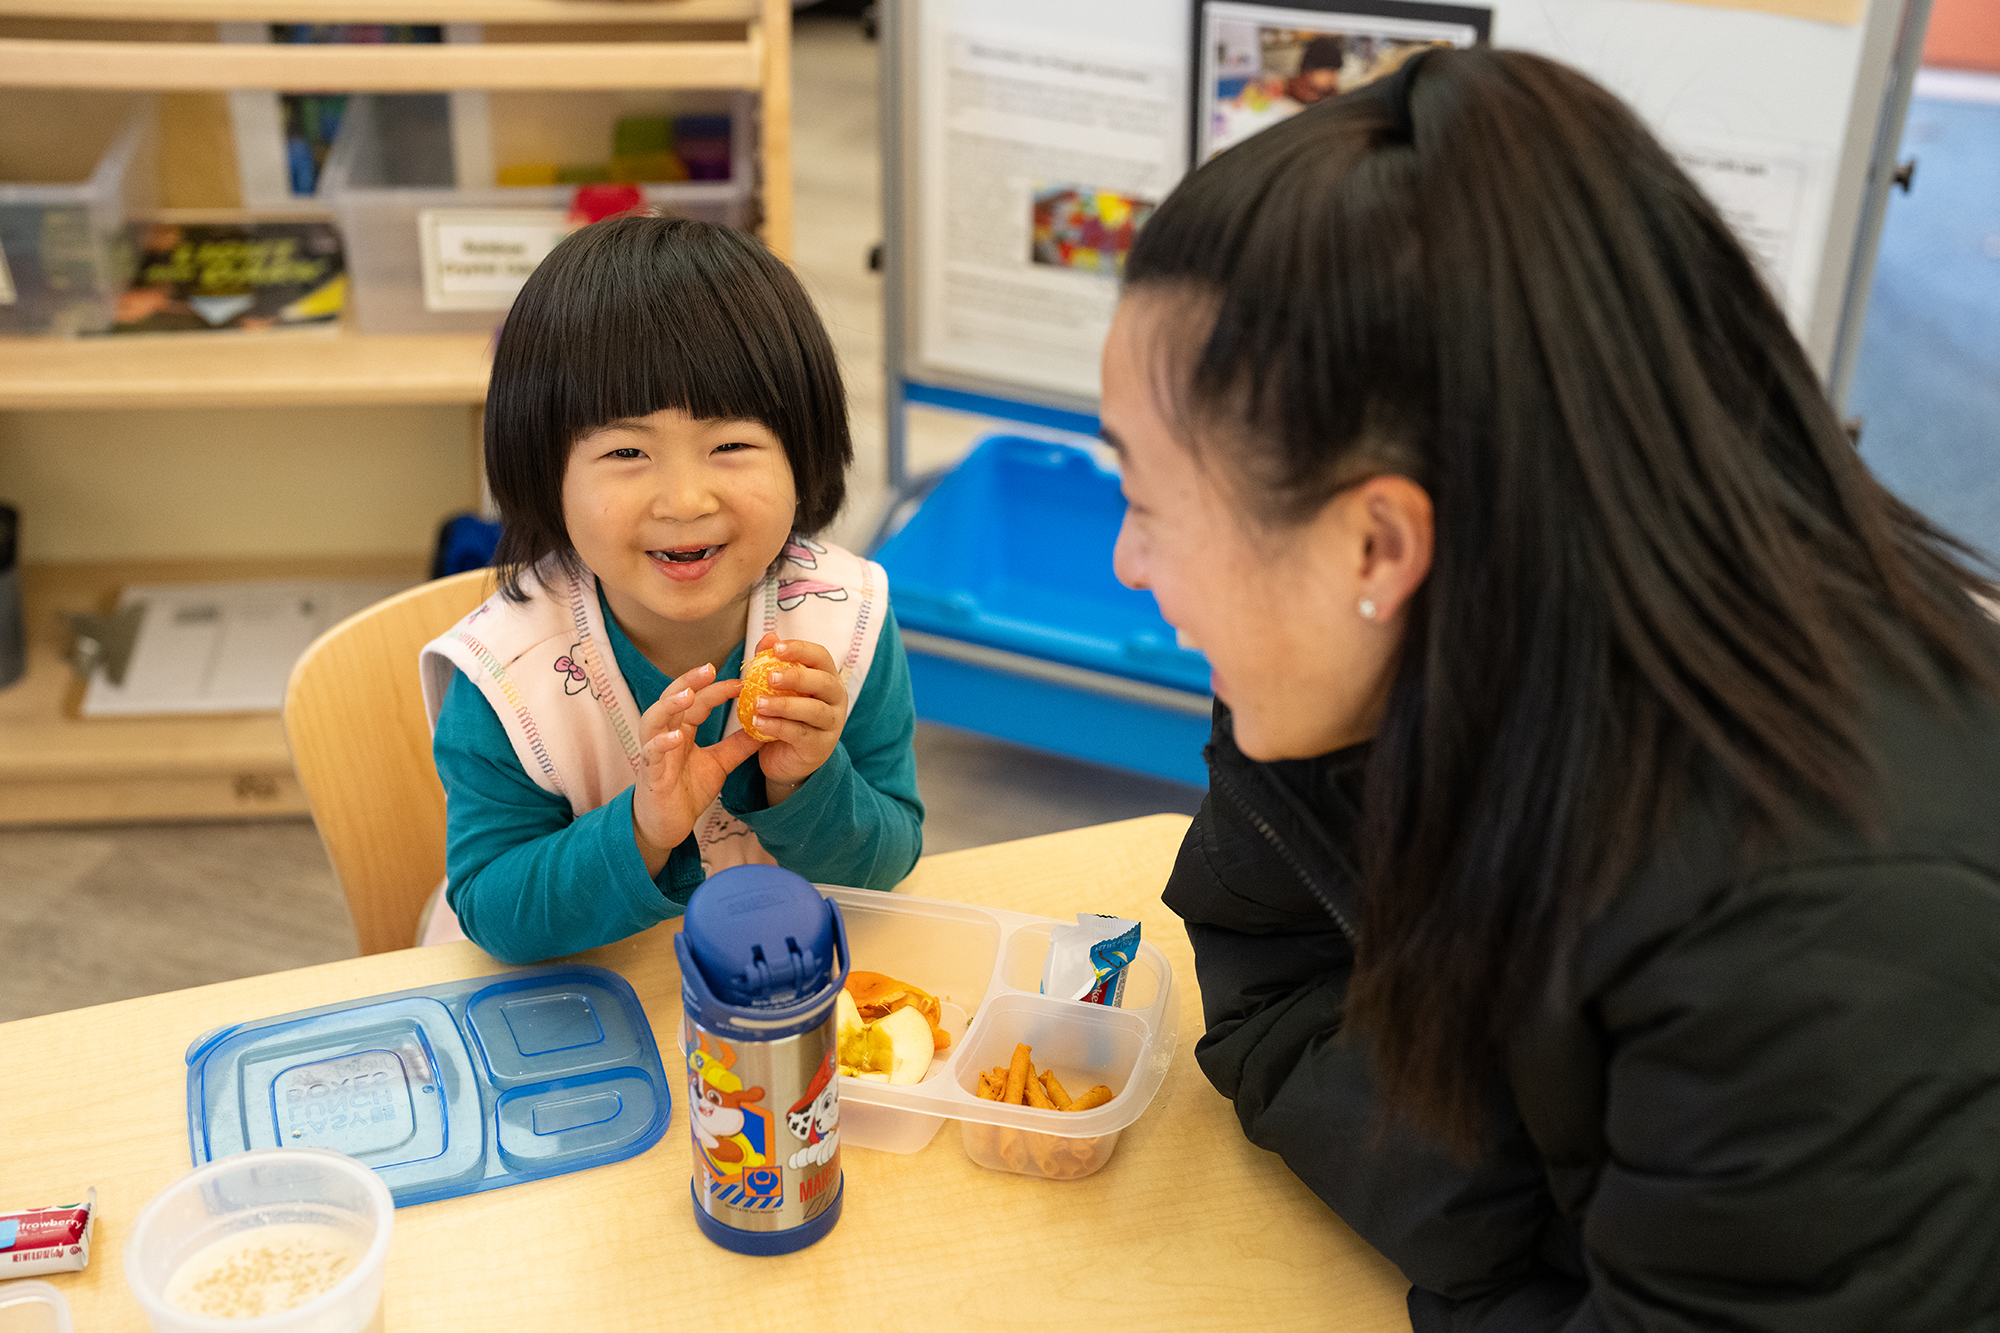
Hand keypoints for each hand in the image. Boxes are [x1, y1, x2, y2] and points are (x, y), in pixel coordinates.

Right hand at [631, 662, 761, 872]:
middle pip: (673, 699)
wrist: (669, 825)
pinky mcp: (649, 772)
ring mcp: (654, 752)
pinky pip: (651, 753)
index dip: (716, 689)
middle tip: (710, 669)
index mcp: (682, 730)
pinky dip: (662, 742)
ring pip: (654, 719)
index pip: (698, 701)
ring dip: (670, 705)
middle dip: (690, 682)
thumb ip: (738, 746)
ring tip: (688, 695)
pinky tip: (676, 737)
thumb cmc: (686, 791)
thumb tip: (764, 727)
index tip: (742, 682)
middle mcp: (665, 734)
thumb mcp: (720, 764)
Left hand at [746, 632, 848, 801]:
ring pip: (813, 711)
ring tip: (758, 703)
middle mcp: (836, 700)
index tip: (775, 648)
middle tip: (769, 677)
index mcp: (827, 679)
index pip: (821, 656)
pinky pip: (800, 734)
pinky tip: (758, 723)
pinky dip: (778, 727)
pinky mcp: (820, 747)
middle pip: (823, 682)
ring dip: (784, 705)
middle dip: (796, 677)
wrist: (787, 760)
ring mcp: (832, 725)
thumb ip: (772, 663)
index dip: (800, 649)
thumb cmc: (785, 718)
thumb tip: (769, 636)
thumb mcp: (777, 690)